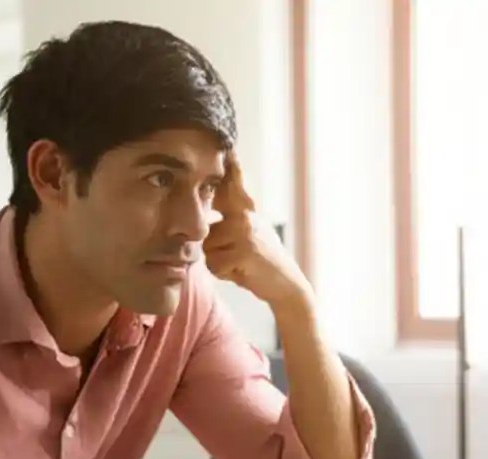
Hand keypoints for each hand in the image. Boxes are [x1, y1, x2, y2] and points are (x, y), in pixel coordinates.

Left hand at [204, 154, 312, 310]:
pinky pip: (213, 264)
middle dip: (212, 241)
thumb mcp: (246, 232)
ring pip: (207, 247)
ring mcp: (245, 231)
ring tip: (239, 263)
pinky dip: (224, 273)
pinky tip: (242, 272)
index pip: (233, 182)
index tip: (224, 145)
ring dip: (218, 261)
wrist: (285, 285)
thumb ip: (227, 218)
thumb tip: (201, 210)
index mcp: (246, 208)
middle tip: (233, 245)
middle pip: (206, 225)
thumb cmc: (259, 260)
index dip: (228, 163)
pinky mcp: (243, 250)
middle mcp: (245, 214)